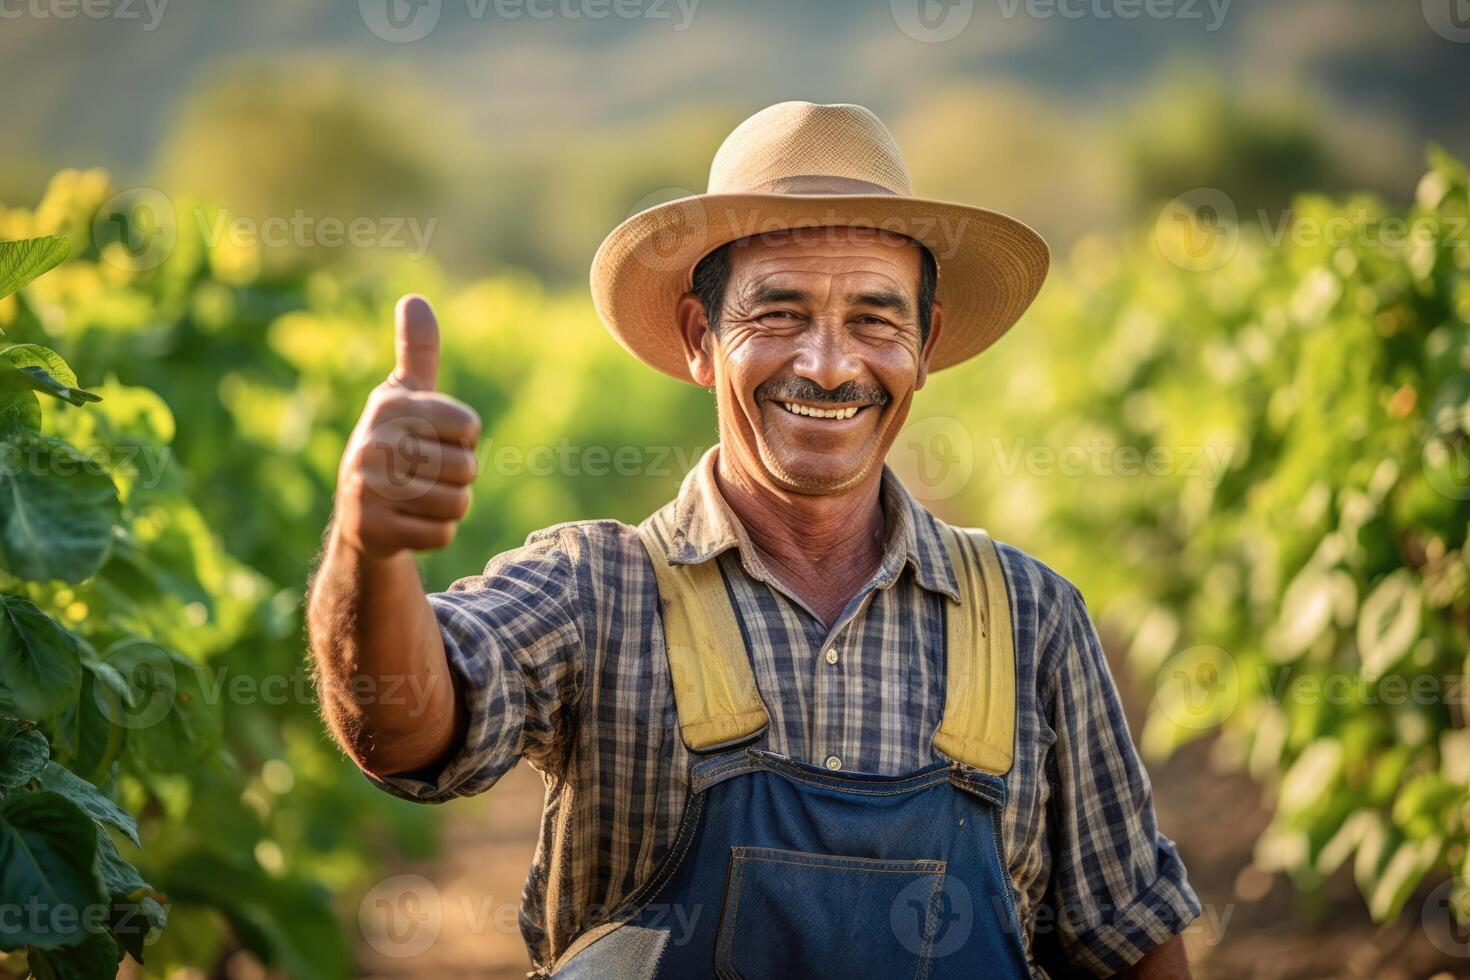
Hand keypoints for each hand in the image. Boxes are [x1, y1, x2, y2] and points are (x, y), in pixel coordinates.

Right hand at [333, 295, 480, 557]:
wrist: (358, 512)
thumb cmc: (394, 442)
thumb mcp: (404, 396)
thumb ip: (417, 351)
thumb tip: (414, 299)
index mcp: (389, 407)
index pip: (468, 425)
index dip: (463, 436)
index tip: (435, 437)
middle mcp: (372, 444)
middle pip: (466, 468)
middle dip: (457, 475)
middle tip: (425, 472)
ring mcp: (369, 490)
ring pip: (458, 503)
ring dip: (450, 505)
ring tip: (420, 496)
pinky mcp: (374, 530)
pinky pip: (442, 535)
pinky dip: (436, 533)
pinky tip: (411, 522)